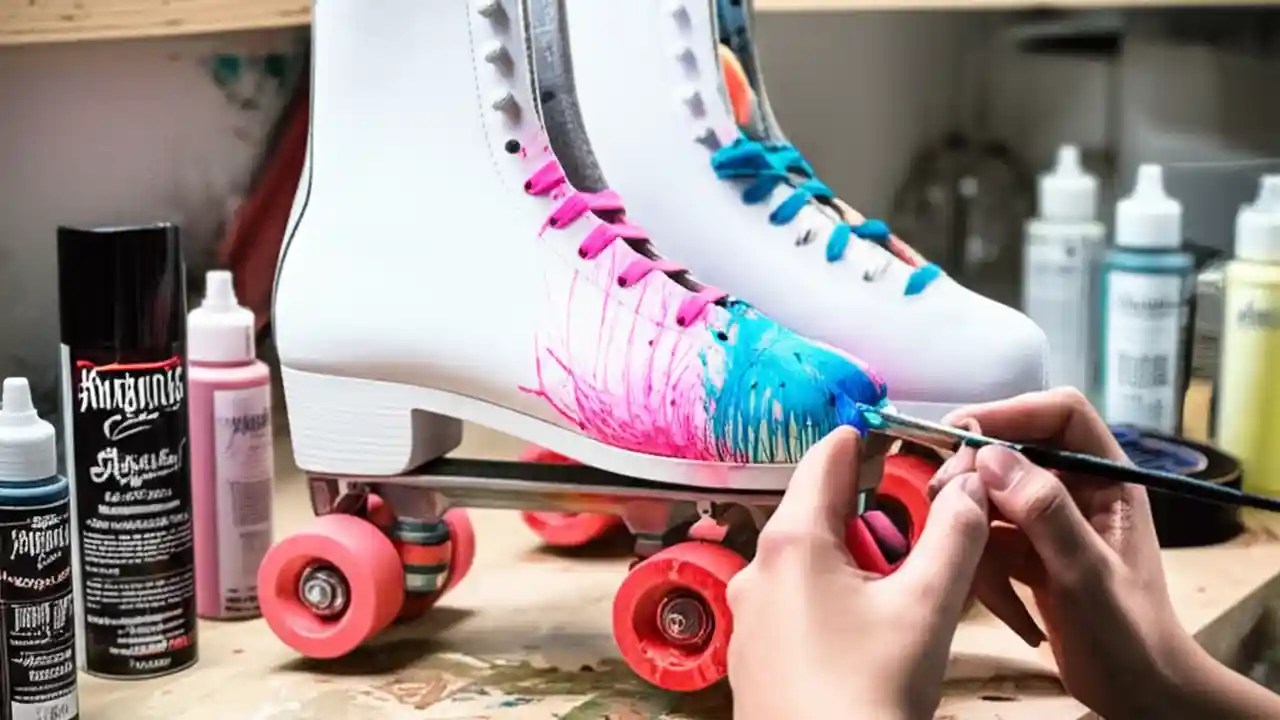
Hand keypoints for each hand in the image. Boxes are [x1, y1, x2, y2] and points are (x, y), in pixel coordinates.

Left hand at [726, 426, 989, 719]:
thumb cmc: (870, 693)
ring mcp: (747, 614)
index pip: (825, 458)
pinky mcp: (750, 653)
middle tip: (920, 533)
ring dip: (852, 561)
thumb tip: (971, 483)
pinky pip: (792, 603)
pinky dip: (829, 599)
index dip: (865, 440)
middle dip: (869, 514)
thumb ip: (954, 534)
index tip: (897, 436)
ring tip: (900, 594)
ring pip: (806, 561)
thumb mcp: (927, 606)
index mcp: (792, 542)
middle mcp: (756, 569)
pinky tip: (864, 635)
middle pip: (817, 512)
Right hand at [938, 388, 1279, 719]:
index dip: (1011, 413)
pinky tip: (985, 592)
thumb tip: (991, 457)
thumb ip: (1045, 512)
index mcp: (1108, 479)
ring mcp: (1049, 521)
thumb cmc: (1127, 634)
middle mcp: (1077, 490)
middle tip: (942, 496)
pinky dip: (976, 558)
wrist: (1137, 694)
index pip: (1060, 414)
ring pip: (991, 493)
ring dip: (970, 521)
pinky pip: (987, 535)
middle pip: (1014, 449)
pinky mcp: (1027, 552)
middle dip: (974, 472)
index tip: (961, 432)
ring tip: (957, 550)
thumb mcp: (1086, 572)